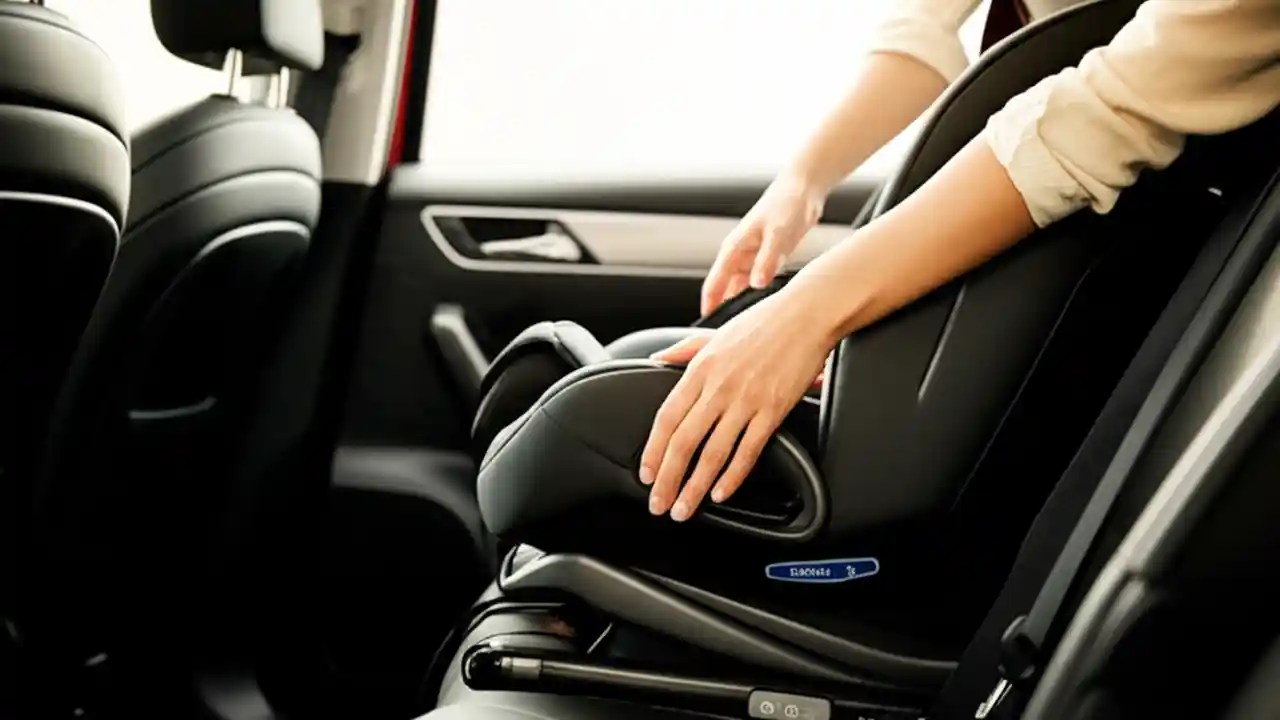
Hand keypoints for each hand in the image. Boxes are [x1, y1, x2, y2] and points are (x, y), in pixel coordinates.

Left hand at [641, 289, 833, 521]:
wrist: (807, 314)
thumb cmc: (764, 321)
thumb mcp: (715, 332)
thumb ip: (684, 350)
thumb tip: (657, 359)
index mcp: (700, 368)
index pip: (666, 418)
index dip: (653, 451)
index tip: (646, 473)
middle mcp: (718, 387)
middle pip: (683, 442)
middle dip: (667, 479)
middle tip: (659, 504)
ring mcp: (746, 400)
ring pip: (712, 453)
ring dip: (695, 487)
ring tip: (685, 508)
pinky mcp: (773, 410)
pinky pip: (748, 451)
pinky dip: (732, 476)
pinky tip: (720, 492)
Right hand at [701, 175, 826, 315]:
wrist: (804, 190)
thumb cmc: (787, 204)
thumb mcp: (778, 234)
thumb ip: (767, 260)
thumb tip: (756, 285)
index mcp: (734, 248)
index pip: (714, 283)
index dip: (709, 305)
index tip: (707, 327)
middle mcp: (740, 255)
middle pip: (727, 290)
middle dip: (726, 311)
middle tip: (731, 335)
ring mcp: (754, 258)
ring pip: (744, 288)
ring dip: (745, 304)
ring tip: (750, 327)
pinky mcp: (769, 258)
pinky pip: (760, 283)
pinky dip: (762, 296)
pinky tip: (770, 309)